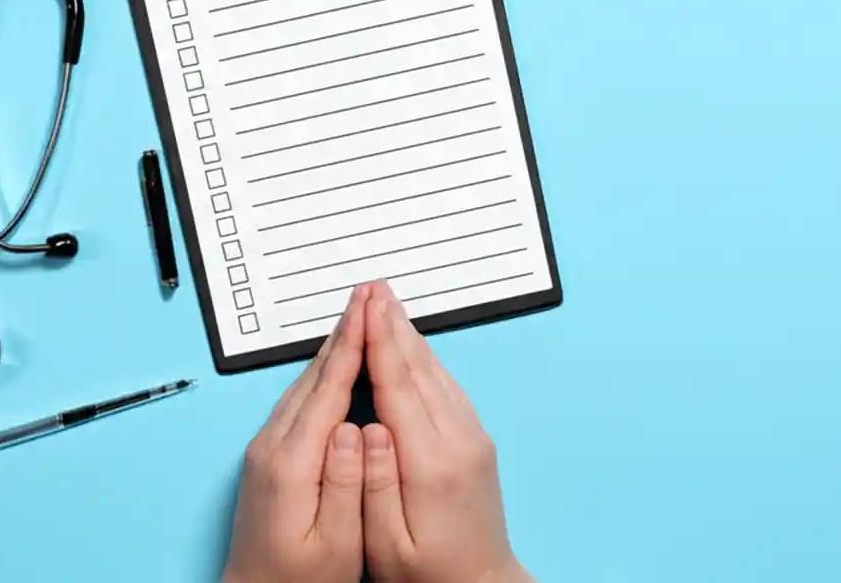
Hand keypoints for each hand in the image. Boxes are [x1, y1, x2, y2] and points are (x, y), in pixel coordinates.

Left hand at [222, 285, 368, 582]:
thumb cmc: (299, 582)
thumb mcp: (335, 544)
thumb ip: (347, 485)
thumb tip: (356, 429)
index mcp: (291, 464)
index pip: (328, 389)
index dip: (353, 344)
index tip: (370, 308)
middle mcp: (272, 447)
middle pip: (313, 376)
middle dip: (344, 332)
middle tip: (368, 292)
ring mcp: (265, 449)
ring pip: (303, 384)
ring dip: (332, 347)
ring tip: (358, 316)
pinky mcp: (266, 457)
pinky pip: (298, 400)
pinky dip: (321, 372)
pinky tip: (335, 363)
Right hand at [361, 282, 531, 582]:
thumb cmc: (426, 573)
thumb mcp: (387, 543)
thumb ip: (374, 483)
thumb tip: (367, 427)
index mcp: (430, 463)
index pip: (399, 387)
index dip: (379, 342)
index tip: (365, 306)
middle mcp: (457, 440)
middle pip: (419, 369)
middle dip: (393, 324)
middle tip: (373, 287)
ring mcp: (472, 436)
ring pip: (436, 372)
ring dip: (410, 335)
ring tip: (387, 304)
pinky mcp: (476, 440)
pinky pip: (447, 386)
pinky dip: (425, 359)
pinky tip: (411, 344)